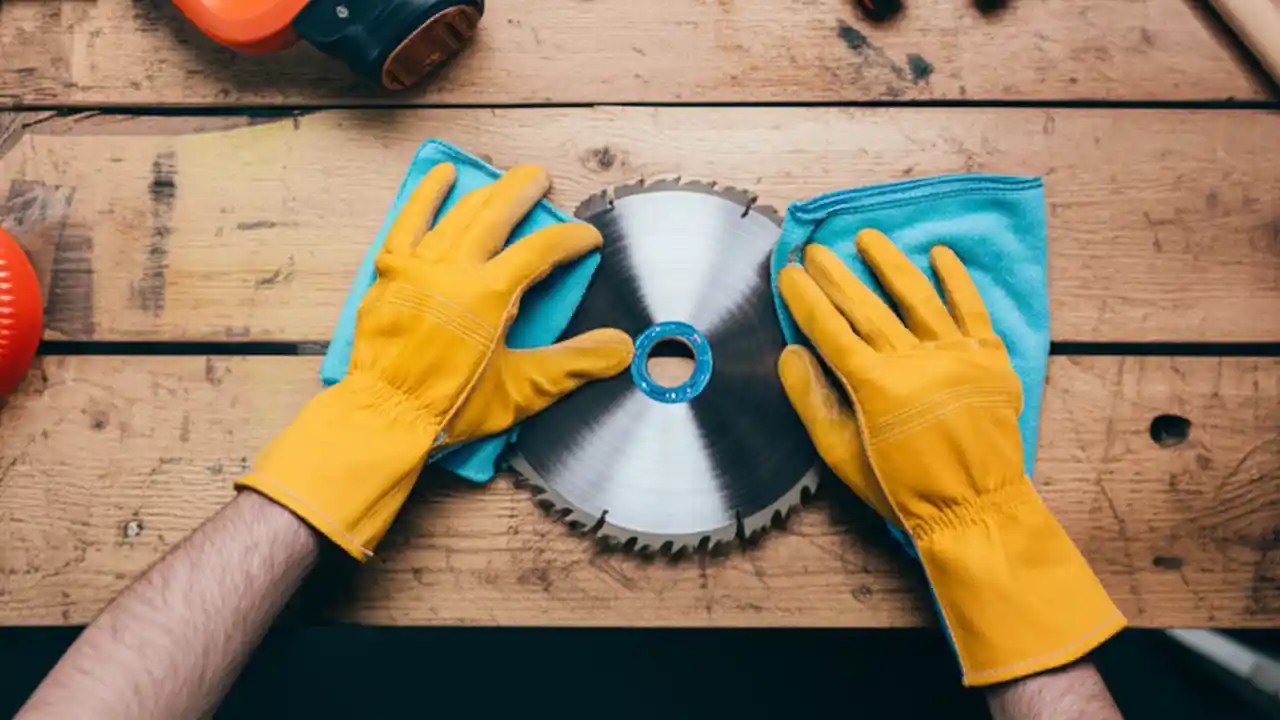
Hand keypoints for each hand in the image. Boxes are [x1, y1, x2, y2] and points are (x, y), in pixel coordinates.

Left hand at [240, 163, 633, 559]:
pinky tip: (440, 177)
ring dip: (485, 193)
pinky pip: (408, 223)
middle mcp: (454, 268)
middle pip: (496, 214)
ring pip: (458, 214)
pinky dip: (425, 197)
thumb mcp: (522, 390)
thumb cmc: (452, 406)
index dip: (570, 239)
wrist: (386, 414)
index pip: (541, 250)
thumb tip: (621, 347)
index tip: (588, 239)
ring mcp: (419, 266)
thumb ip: (574, 364)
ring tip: (504, 181)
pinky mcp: (391, 272)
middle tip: (542, 179)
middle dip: (523, 191)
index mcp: (490, 293)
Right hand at [778, 228, 1123, 686]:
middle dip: (836, 274)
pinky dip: (956, 280)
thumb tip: (791, 352)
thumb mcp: (842, 457)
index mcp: (873, 385)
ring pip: (916, 296)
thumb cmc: (901, 488)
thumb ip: (813, 403)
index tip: (788, 271)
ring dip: (889, 263)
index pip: (829, 328)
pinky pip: (971, 309)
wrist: (975, 507)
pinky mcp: (989, 358)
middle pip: (867, 306)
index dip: (805, 297)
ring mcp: (955, 355)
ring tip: (867, 237)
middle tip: (815, 248)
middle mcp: (913, 360)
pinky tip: (939, 254)